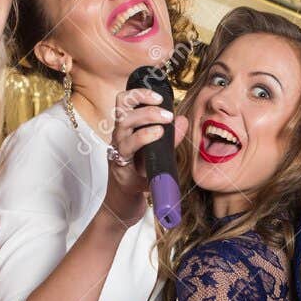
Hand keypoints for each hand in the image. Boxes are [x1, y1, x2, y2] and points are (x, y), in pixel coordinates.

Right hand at [104, 88, 188, 226]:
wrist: (125, 206)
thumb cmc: (139, 179)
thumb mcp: (158, 157)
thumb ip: (170, 139)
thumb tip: (183, 120)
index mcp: (126, 132)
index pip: (125, 102)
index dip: (139, 93)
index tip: (160, 96)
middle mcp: (119, 138)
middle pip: (122, 109)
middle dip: (144, 103)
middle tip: (167, 112)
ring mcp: (117, 152)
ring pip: (123, 125)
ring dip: (145, 119)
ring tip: (163, 124)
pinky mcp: (119, 167)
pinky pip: (127, 149)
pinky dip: (143, 138)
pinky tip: (156, 136)